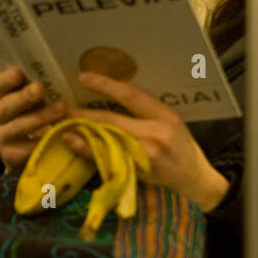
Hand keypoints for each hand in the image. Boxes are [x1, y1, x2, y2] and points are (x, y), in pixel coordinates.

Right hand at [0, 66, 67, 171]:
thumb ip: (31, 89)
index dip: (6, 79)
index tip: (19, 74)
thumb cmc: (26, 118)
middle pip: (7, 105)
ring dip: (41, 117)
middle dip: (24, 97)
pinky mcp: (10, 157)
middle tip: (40, 90)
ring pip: (20, 127)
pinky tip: (61, 133)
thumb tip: (54, 76)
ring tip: (61, 110)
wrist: (18, 152)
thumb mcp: (24, 102)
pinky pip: (29, 148)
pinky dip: (47, 140)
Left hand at [66, 70, 229, 211]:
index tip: (83, 77)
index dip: (105, 85)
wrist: (195, 179)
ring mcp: (146, 155)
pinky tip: (74, 144)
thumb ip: (144, 110)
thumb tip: (111, 94)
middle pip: (112, 120)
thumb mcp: (169, 121)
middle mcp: (156, 134)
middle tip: (64, 108)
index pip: (130, 95)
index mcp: (165, 115)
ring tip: (63, 125)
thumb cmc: (181, 147)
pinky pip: (107, 159)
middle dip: (84, 114)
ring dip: (81, 133)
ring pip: (106, 140)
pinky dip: (88, 150)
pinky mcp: (138, 173)